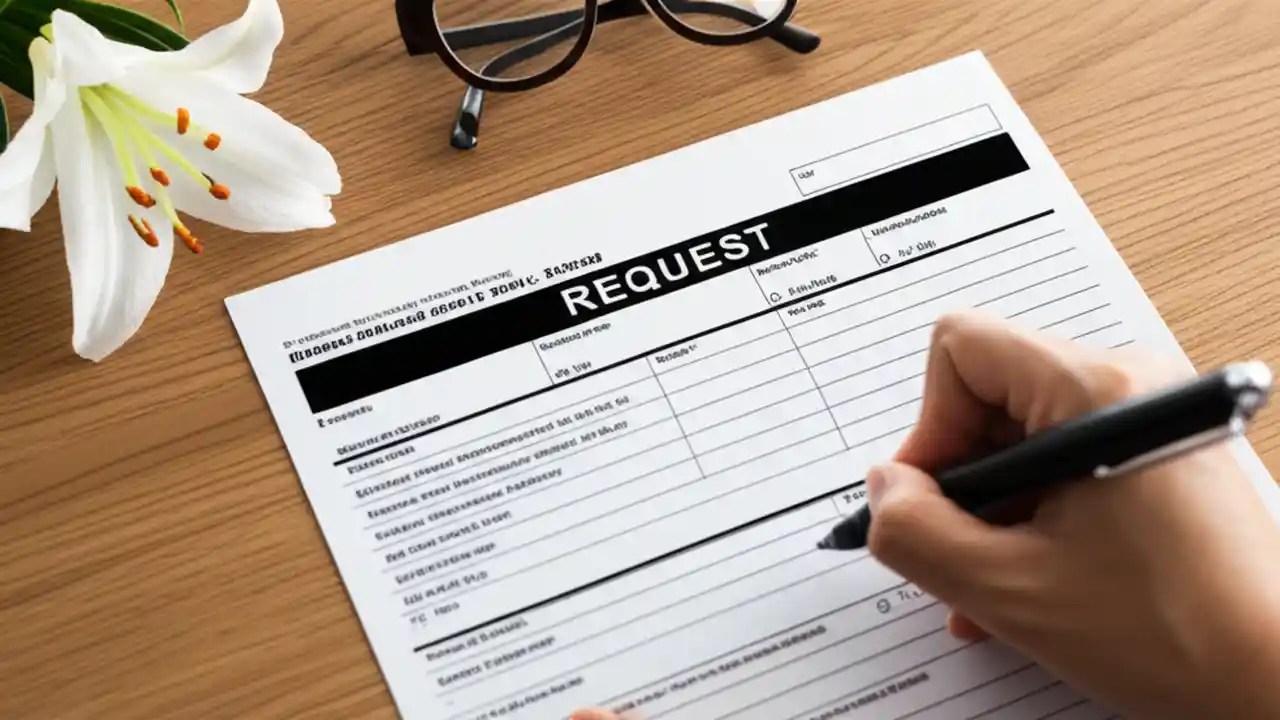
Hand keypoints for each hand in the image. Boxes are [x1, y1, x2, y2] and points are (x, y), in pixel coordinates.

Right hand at [868, 310, 1279, 718]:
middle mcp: (1132, 385)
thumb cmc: (1178, 636)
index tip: (929, 497)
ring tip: (993, 586)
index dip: (927, 426)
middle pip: (991, 394)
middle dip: (960, 481)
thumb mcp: (1008, 591)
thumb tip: (885, 491)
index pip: (962, 348)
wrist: (1279, 685)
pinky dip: (1034, 514)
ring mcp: (1151, 420)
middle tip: (958, 550)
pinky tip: (1028, 580)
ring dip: (993, 511)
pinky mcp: (1160, 454)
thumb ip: (916, 532)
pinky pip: (1066, 462)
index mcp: (1099, 393)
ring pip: (1025, 437)